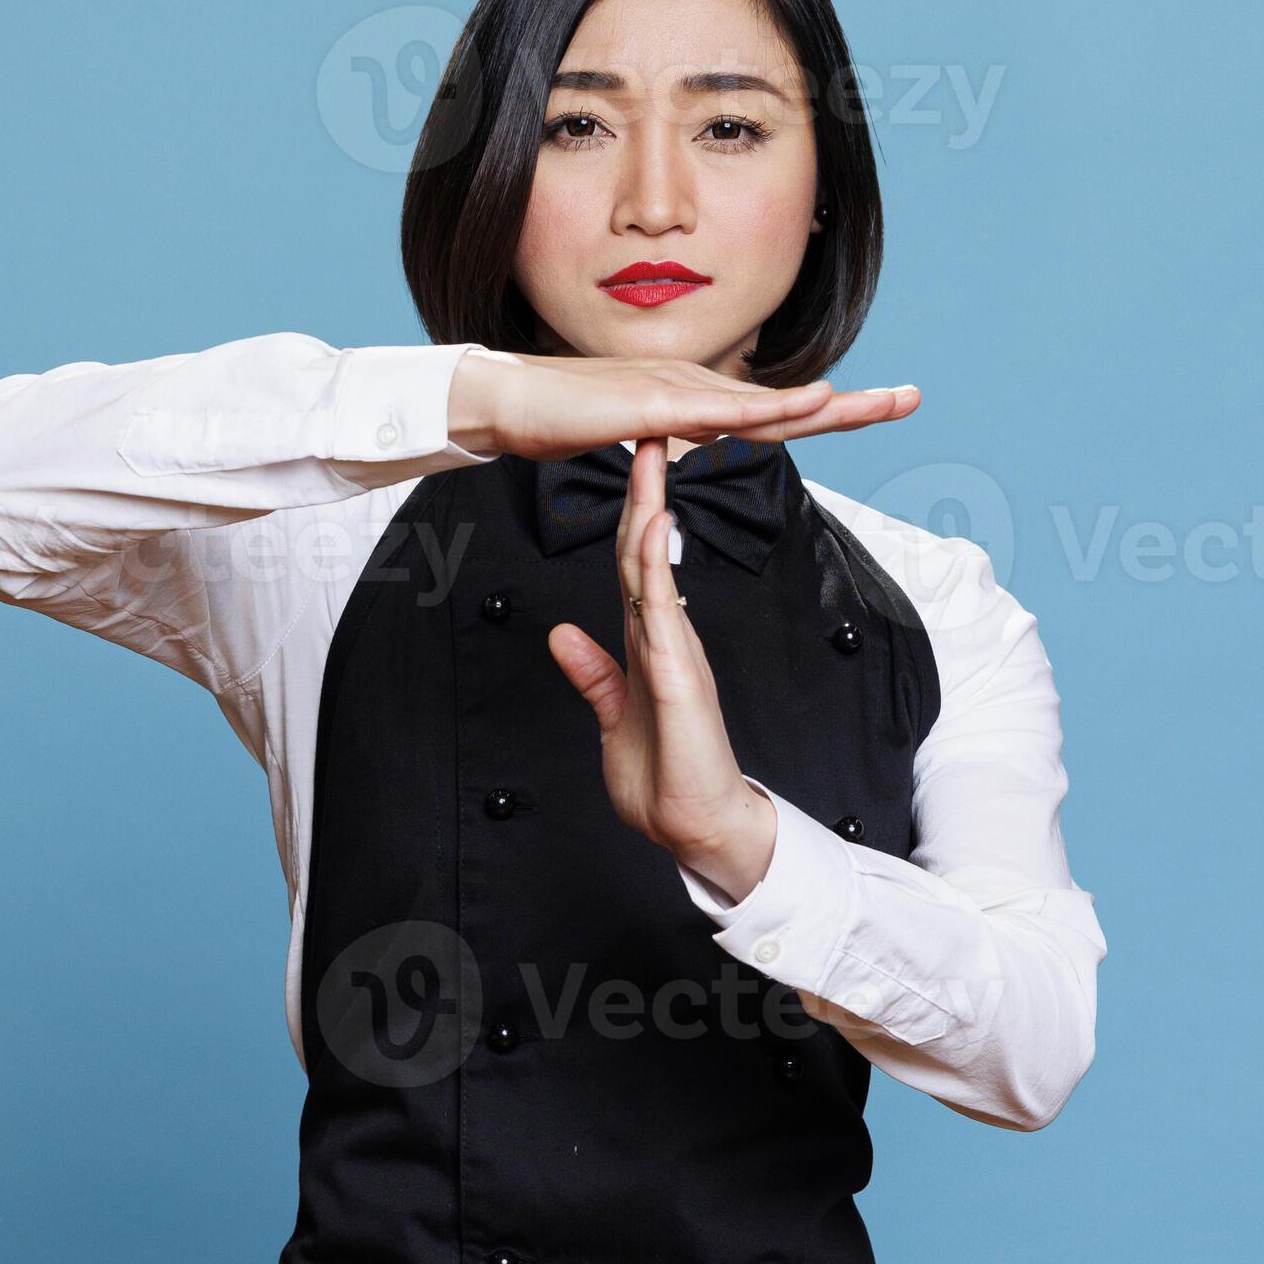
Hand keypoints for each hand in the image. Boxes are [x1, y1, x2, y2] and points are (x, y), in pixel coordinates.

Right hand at [450, 349, 917, 461]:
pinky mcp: (656, 402)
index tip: (875, 409)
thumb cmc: (557, 417)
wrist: (508, 401)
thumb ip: (664, 435)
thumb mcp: (628, 433)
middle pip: (789, 403)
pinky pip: (724, 410)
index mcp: (695, 402)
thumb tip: (683, 441)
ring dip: (830, 404)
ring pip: (769, 404)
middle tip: (911, 399)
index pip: (773, 413)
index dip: (826, 411)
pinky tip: (810, 403)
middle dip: (853, 403)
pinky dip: (772, 407)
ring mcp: (680, 392)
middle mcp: (698, 389)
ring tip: (882, 403)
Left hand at [545, 438, 778, 897]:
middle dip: (642, 493)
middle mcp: (665, 640)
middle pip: (646, 554)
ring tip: (651, 459)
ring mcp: (676, 655)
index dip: (627, 516)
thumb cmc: (665, 779)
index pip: (633, 567)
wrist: (700, 828)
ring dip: (650, 514)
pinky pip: (664, 614)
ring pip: (656, 572)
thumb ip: (593, 675)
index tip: (628, 468)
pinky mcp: (681, 679)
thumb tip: (563, 635)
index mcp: (648, 646)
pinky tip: (654, 531)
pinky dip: (656, 569)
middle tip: (646, 435)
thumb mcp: (614, 718)